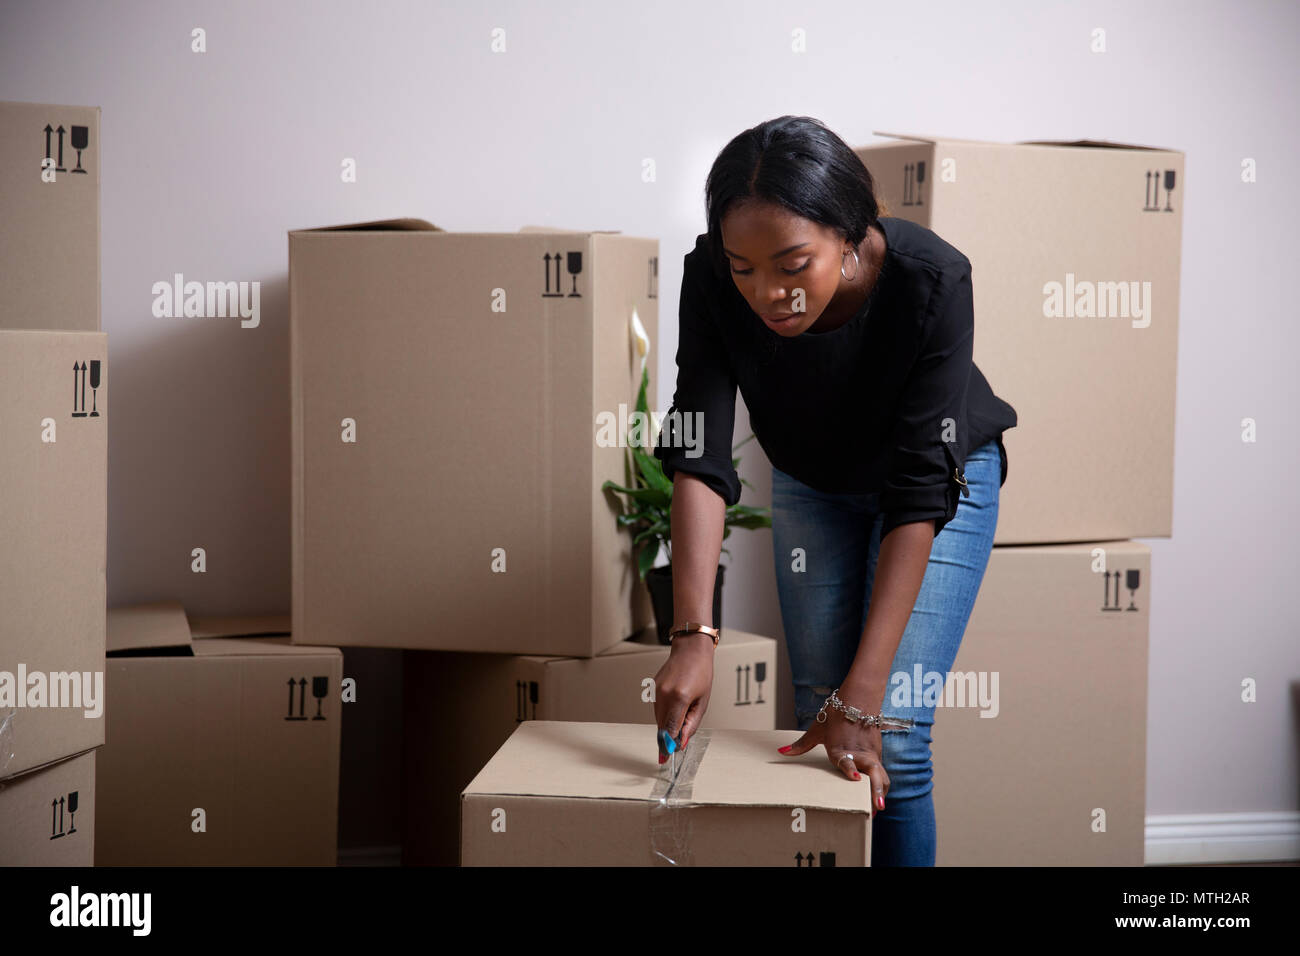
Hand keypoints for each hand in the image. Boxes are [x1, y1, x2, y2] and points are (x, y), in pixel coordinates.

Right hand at [652, 634, 713, 762]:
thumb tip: (681, 742)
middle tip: (680, 736)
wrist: (690, 651)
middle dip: (670, 735)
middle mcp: (664, 695)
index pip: (670, 729)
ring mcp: (656, 691)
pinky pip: (657, 709)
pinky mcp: (653, 689)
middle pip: (662, 726)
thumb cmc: (701, 673)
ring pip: (658, 719)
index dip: (668, 746)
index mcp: (679, 698)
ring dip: (668, 723)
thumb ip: (691, 724)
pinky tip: (676, 702)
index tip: (664, 759)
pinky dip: (665, 712)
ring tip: (684, 708)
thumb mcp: (702, 702)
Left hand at [779, 703, 890, 811]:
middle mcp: (858, 753)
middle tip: (876, 807)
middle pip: (873, 772)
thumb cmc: (836, 715)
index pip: (846, 760)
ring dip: (880, 791)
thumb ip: (802, 745)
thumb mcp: (817, 730)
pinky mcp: (877, 753)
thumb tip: (782, 752)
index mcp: (840, 748)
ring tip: (877, 809)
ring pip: (881, 775)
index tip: (854, 777)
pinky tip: (878, 799)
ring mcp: (870, 753)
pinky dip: (880, 785)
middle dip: (875, 790)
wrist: (858, 698)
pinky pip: (881, 771)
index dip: (850, 769)